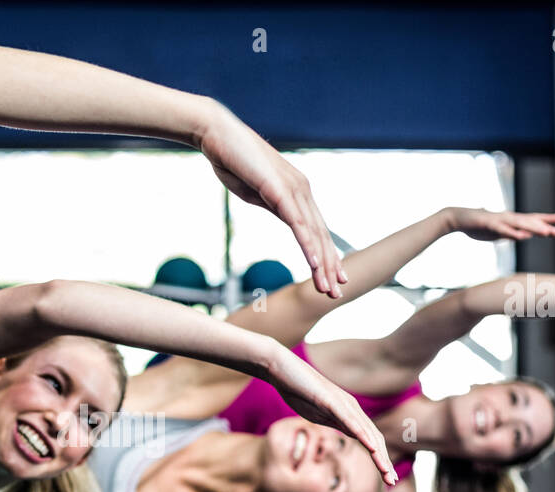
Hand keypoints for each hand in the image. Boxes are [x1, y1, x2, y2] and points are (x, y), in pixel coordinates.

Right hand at [198, 101, 346, 297]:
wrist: (217, 134)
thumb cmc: (232, 160)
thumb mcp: (256, 192)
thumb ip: (271, 205)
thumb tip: (279, 213)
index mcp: (295, 192)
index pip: (315, 230)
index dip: (325, 256)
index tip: (331, 278)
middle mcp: (301, 191)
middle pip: (320, 236)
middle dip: (330, 267)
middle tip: (337, 293)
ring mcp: (293, 190)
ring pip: (313, 234)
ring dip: (322, 264)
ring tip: (328, 288)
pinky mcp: (280, 190)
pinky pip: (298, 224)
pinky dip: (308, 246)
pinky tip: (314, 264)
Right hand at [270, 347, 396, 484]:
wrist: (282, 369)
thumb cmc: (297, 390)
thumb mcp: (319, 415)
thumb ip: (336, 424)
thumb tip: (350, 434)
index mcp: (349, 414)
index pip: (369, 441)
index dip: (379, 460)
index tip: (386, 479)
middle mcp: (352, 409)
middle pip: (374, 439)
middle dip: (384, 462)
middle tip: (392, 482)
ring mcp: (343, 404)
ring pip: (367, 433)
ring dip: (379, 454)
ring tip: (386, 471)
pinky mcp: (332, 401)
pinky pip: (350, 421)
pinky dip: (363, 435)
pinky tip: (372, 448)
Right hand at [447, 207, 554, 241]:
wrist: (457, 218)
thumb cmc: (476, 225)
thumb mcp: (497, 232)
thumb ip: (511, 232)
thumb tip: (524, 234)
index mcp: (510, 220)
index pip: (531, 220)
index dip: (545, 221)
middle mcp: (507, 218)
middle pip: (529, 221)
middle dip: (544, 225)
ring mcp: (498, 220)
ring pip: (519, 224)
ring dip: (533, 228)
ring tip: (546, 233)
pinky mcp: (488, 224)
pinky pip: (503, 229)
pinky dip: (513, 232)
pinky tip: (522, 236)